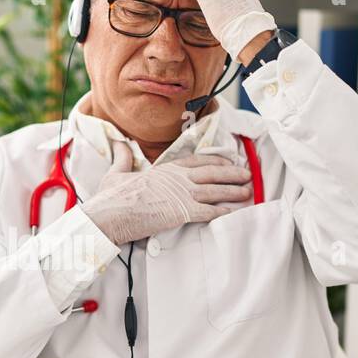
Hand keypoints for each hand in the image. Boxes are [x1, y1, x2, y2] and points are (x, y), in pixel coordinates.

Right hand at [82, 140, 252, 245]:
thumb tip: (120, 143)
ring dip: (234, 191)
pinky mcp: (182, 212)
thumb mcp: (116, 172)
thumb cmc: (111, 197)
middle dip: (232, 173)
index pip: (196, 160)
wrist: (110, 214)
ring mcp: (181, 195)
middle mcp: (177, 179)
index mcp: (165, 169)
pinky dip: (224, 210)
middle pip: (212, 173)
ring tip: (248, 191)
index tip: (228, 160)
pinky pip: (210, 211)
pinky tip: (235, 211)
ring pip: (215, 190)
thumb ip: (123, 157)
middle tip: (247, 174)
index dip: (215, 160)